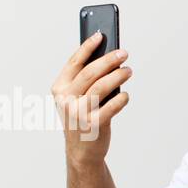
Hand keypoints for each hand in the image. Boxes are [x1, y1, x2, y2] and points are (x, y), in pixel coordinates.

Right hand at [51, 31, 132, 165]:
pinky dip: (121, 99)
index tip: (101, 35)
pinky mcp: (93, 125)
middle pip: (90, 73)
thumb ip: (87, 80)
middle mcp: (66, 99)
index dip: (88, 47)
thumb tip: (108, 58)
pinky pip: (111, 106)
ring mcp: (78, 113)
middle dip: (108, 60)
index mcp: (59, 89)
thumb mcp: (77, 98)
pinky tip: (126, 95)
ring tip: (128, 71)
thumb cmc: (82, 119)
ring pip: (102, 87)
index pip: (74, 62)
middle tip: (123, 53)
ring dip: (118, 76)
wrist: (81, 152)